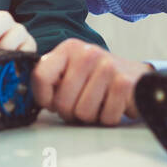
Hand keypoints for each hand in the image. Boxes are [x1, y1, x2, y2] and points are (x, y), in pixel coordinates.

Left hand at [31, 39, 152, 124]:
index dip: (43, 97)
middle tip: (81, 105)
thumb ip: (51, 79)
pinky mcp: (124, 83)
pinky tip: (112, 104)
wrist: (136, 75)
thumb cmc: (97, 77)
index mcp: (69, 49)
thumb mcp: (72, 70)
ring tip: (98, 103)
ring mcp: (107, 67)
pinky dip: (108, 118)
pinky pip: (105, 117)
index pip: (41, 76)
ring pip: (83, 113)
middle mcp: (88, 53)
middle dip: (70, 112)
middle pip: (62, 102)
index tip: (51, 103)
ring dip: (91, 116)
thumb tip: (31, 98)